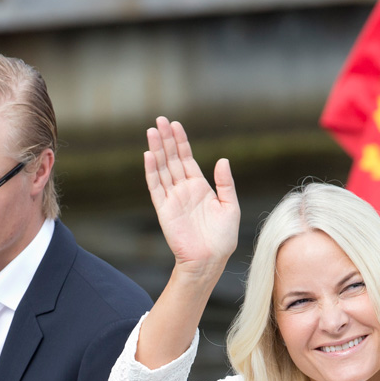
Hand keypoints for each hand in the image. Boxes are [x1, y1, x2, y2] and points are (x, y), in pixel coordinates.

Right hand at [145, 117, 239, 278]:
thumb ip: (225, 183)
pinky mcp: (164, 210)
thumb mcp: (230, 207)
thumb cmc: (222, 239)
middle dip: (166, 139)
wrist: (209, 261)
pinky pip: (156, 187)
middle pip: (172, 159)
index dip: (181, 141)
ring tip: (152, 131)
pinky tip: (148, 155)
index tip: (175, 124)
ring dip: (156, 150)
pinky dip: (151, 171)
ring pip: (162, 169)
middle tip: (159, 120)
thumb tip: (222, 160)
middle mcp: (184, 190)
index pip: (187, 158)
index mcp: (200, 187)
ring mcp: (173, 199)